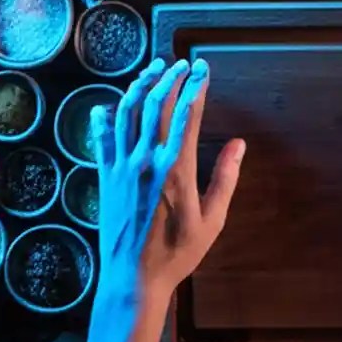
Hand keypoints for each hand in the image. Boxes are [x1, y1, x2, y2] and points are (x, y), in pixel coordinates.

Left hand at [90, 58, 245, 310]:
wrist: (133, 277)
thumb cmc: (178, 253)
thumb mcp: (213, 219)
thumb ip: (225, 179)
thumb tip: (239, 145)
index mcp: (176, 169)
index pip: (187, 114)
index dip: (195, 86)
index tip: (202, 68)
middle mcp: (146, 160)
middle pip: (155, 105)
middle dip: (169, 78)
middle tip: (180, 64)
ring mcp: (122, 167)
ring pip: (127, 113)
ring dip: (140, 87)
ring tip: (152, 71)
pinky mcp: (106, 177)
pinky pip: (102, 138)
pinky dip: (104, 117)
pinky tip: (107, 105)